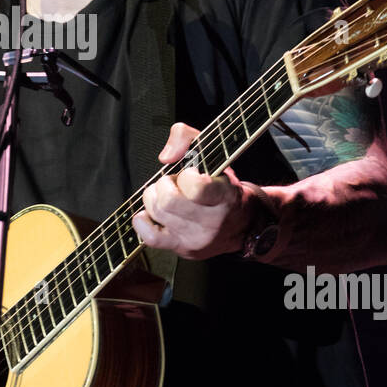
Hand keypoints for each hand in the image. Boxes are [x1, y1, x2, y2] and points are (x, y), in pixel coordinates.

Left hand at [132, 122, 252, 259]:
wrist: (242, 224)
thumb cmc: (224, 186)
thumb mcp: (213, 152)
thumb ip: (185, 137)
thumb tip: (165, 157)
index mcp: (225, 196)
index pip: (196, 188)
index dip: (186, 176)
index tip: (192, 174)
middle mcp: (212, 222)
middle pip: (168, 201)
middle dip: (164, 185)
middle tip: (174, 184)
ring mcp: (196, 239)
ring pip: (156, 213)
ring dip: (155, 198)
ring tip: (169, 196)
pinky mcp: (182, 249)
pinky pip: (149, 237)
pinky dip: (144, 220)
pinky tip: (154, 213)